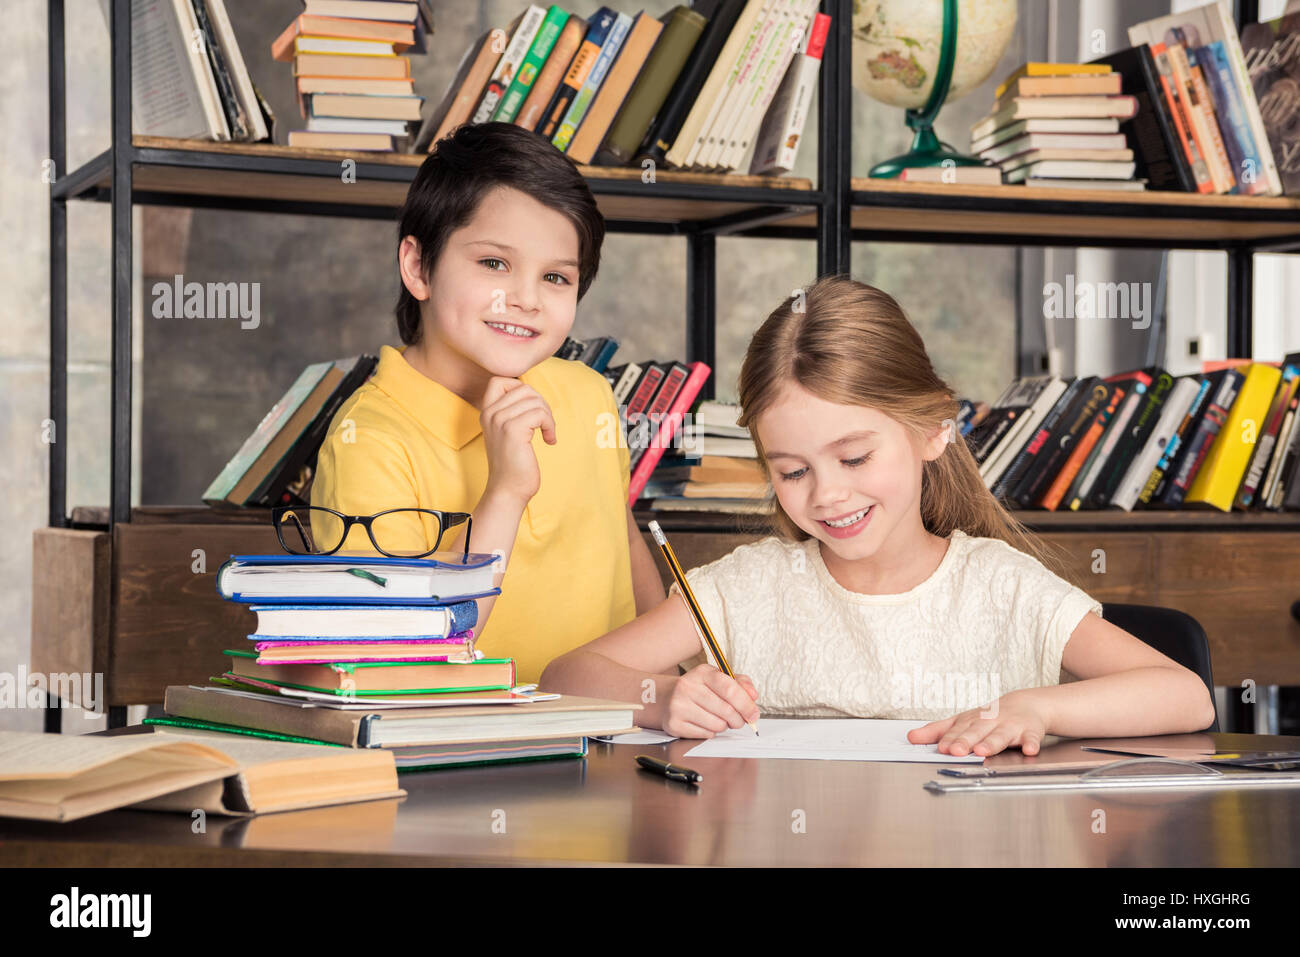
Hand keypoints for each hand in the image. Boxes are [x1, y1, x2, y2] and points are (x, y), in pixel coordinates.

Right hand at [479, 376, 556, 504]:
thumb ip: (513, 412)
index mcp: (486, 412)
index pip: (500, 380)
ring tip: (548, 433)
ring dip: (548, 417)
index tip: (531, 409)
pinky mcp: (513, 430)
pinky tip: (549, 440)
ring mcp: (500, 420)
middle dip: (541, 404)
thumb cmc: (513, 463)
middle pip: (524, 388)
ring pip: (535, 400)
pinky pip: (540, 414)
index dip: (521, 389)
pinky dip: (550, 426)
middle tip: (545, 424)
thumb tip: (533, 395)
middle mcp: (490, 413)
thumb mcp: (508, 432)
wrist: (508, 489)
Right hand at [660, 665, 758, 738]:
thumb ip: (739, 683)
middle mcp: (688, 687)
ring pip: (717, 725)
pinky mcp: (674, 723)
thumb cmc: (698, 688)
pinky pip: (705, 734)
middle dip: (738, 719)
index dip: (746, 704)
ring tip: (719, 719)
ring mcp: (679, 706)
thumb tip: (753, 696)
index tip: (754, 714)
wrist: (665, 698)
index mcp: (702, 673)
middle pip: (726, 710)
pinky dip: (711, 732)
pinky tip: (705, 723)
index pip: (730, 688)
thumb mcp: (717, 678)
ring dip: (725, 726)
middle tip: (739, 721)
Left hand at [906, 690, 1051, 756]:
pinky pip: (1032, 738)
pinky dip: (1031, 743)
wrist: (1025, 705)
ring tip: (982, 750)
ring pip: (1000, 735)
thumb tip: (911, 737)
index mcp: (972, 720)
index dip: (949, 739)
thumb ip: (937, 730)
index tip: (940, 747)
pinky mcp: (1030, 732)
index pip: (957, 730)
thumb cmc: (989, 717)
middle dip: (965, 741)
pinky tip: (1030, 749)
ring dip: (992, 743)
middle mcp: (990, 722)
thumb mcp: (962, 721)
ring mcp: (1010, 726)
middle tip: (955, 750)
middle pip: (976, 732)